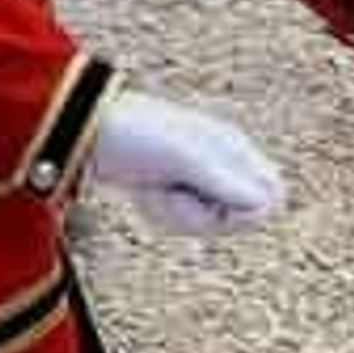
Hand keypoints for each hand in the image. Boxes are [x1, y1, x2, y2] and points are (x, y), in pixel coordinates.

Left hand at [83, 92, 285, 236]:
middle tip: (174, 198)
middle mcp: (223, 164)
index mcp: (234, 148)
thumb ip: (223, 181)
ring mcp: (199, 178)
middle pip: (242, 215)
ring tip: (154, 193)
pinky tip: (147, 195)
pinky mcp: (177, 188)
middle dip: (209, 217)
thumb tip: (263, 207)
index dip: (251, 212)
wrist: (82, 130)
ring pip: (214, 222)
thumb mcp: (180, 159)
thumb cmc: (133, 136)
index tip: (218, 211)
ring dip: (181, 216)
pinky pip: (189, 220)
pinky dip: (166, 215)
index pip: (272, 195)